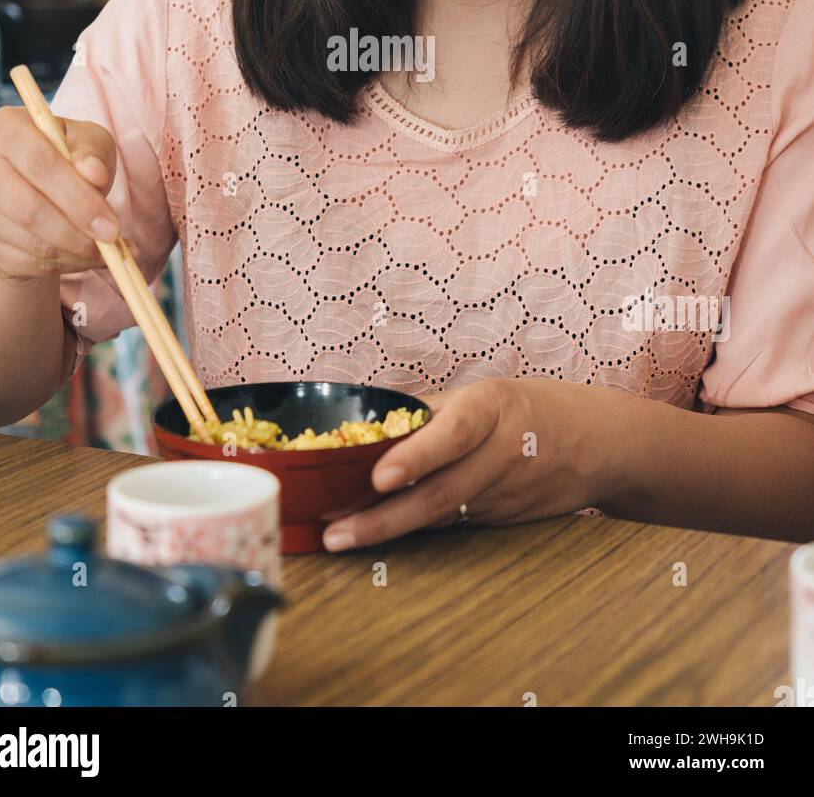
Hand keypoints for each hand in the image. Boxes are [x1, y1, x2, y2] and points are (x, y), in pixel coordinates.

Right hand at [0, 107, 134, 282]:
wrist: (38, 185)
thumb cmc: (68, 156)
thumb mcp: (89, 141)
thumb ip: (93, 153)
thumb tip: (93, 174)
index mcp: (7, 128)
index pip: (40, 164)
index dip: (78, 198)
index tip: (112, 225)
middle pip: (28, 209)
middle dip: (77, 234)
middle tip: (111, 244)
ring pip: (27, 243)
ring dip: (74, 255)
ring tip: (106, 253)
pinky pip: (22, 264)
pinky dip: (61, 267)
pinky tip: (83, 258)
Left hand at [322, 376, 619, 549]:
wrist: (599, 443)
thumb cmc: (529, 409)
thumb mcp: (484, 393)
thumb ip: (429, 410)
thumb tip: (366, 422)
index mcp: (492, 408)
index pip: (453, 434)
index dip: (416, 457)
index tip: (378, 477)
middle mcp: (500, 453)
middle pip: (439, 493)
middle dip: (382, 518)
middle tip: (335, 534)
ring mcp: (506, 493)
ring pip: (442, 516)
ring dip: (389, 530)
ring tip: (342, 540)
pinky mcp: (507, 521)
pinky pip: (454, 525)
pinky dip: (416, 531)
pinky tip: (381, 536)